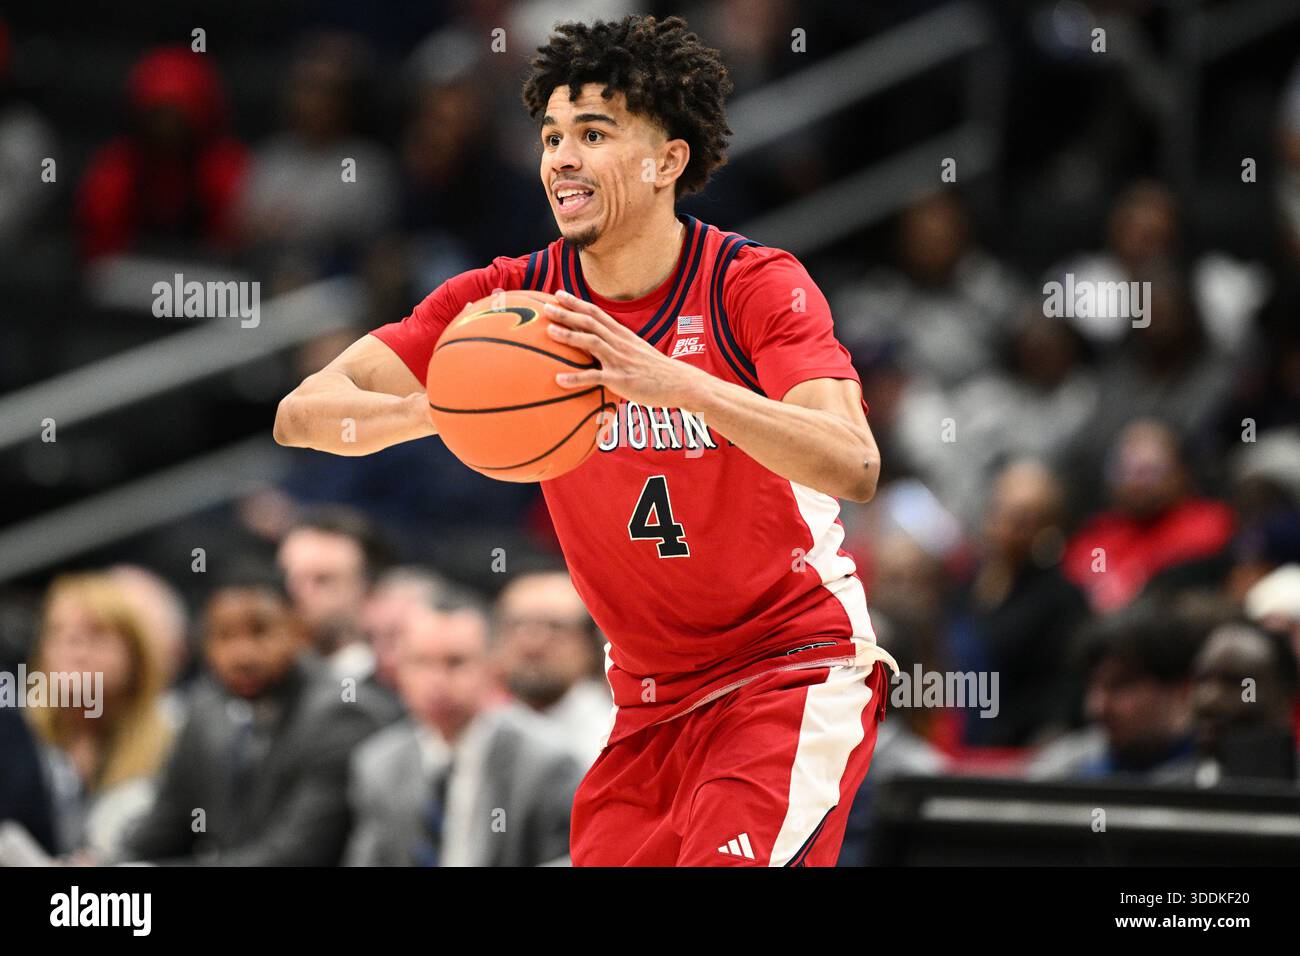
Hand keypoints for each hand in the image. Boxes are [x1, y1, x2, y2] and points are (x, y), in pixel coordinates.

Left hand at [543, 290, 709, 408]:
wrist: (680, 383)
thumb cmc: (657, 371)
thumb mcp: (637, 352)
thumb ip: (619, 348)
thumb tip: (600, 351)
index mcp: (622, 334)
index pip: (596, 313)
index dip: (576, 302)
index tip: (558, 294)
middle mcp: (619, 342)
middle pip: (589, 322)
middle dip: (567, 313)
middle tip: (545, 307)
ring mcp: (620, 359)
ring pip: (591, 343)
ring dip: (569, 336)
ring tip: (549, 332)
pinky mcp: (620, 379)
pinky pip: (594, 377)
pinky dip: (575, 378)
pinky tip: (558, 379)